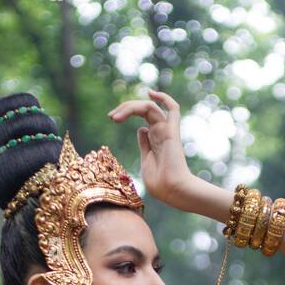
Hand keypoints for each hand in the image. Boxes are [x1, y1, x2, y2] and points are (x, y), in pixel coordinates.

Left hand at [108, 88, 195, 207]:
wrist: (172, 191)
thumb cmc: (160, 184)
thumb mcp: (145, 161)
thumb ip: (144, 145)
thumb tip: (140, 129)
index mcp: (154, 139)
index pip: (142, 117)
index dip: (126, 113)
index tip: (112, 118)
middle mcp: (160, 132)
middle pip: (143, 109)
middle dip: (125, 108)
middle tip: (110, 116)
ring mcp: (166, 131)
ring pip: (149, 107)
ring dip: (131, 107)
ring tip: (115, 117)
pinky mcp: (171, 132)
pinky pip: (173, 109)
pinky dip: (164, 98)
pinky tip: (151, 92)